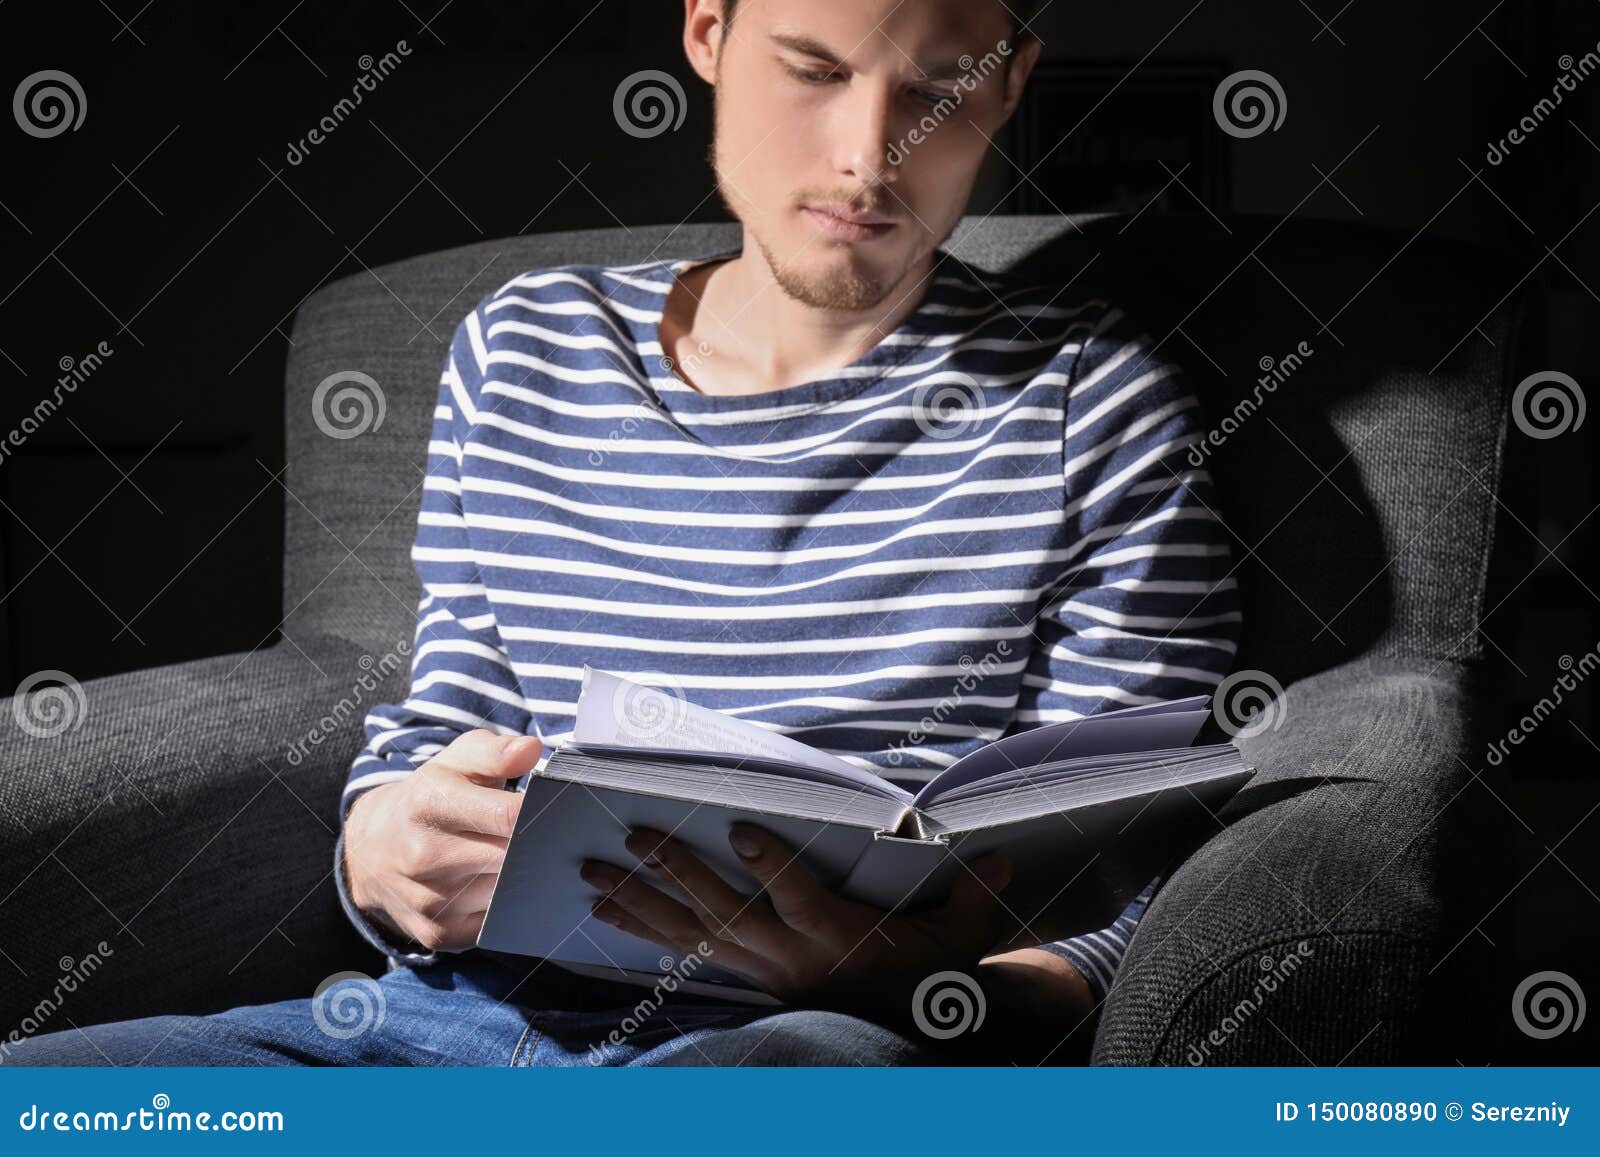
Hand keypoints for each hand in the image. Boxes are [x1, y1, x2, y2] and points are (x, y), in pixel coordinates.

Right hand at [343, 729, 541, 951]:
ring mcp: (430, 900)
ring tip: (528, 859)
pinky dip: (508, 907)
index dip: (539, 812)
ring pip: (508, 894)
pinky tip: (507, 888)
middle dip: (537, 846)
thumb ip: (494, 752)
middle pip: (511, 857)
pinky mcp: (438, 933)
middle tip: (551, 836)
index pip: (506, 815)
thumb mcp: (453, 763)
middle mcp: (424, 856)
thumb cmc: (427, 800)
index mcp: (428, 805)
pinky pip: (496, 924)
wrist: (370, 851)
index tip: (556, 809)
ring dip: (525, 879)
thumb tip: (531, 749)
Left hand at [580, 822, 1012, 1015]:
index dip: (770, 866)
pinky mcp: (744, 971)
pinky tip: (603, 909)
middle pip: (726, 913)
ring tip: (592, 872)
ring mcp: (761, 966)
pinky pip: (684, 949)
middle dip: (679, 873)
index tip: (739, 826)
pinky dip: (642, 928)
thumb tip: (998, 859)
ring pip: (693, 931)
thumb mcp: (963, 938)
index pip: (802, 900)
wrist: (909, 1028)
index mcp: (841, 938)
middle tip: (636, 834)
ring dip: (641, 901)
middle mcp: (791, 955)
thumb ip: (975, 898)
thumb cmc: (932, 970)